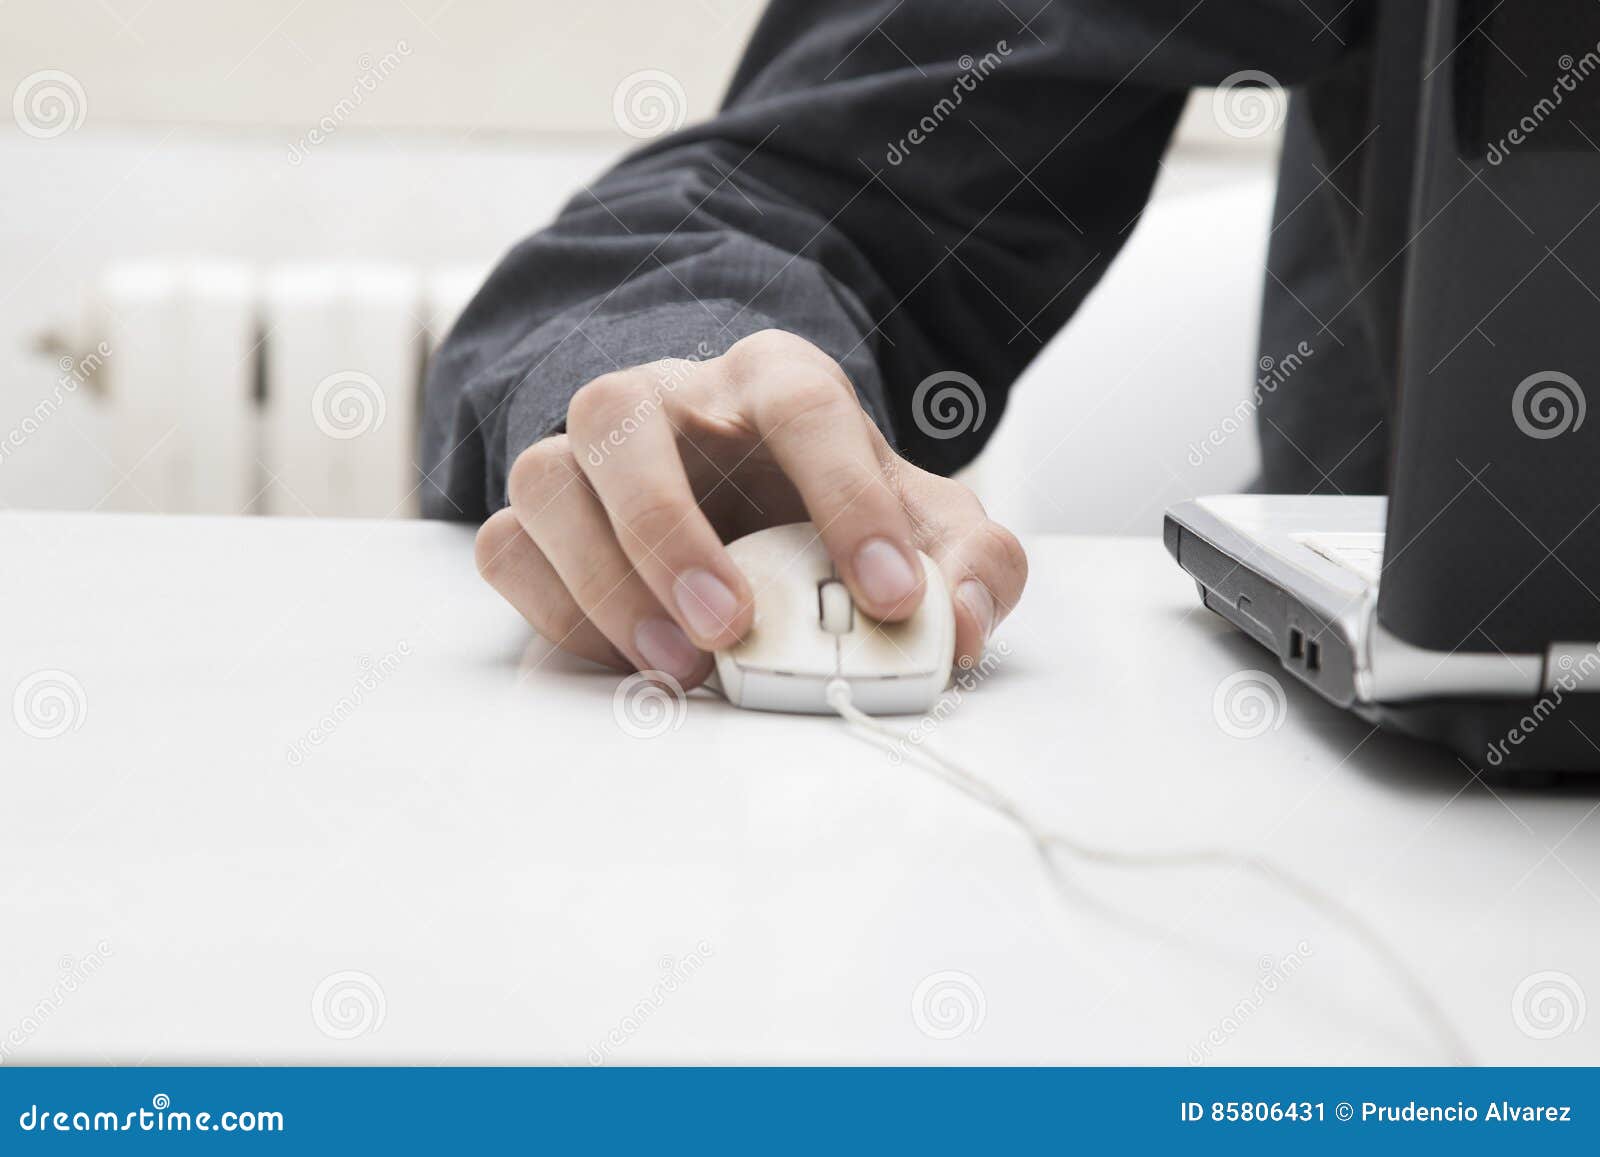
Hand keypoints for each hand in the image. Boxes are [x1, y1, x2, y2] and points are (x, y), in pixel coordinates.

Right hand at [474, 329, 1026, 686]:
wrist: (750, 502)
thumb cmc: (831, 511)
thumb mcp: (924, 528)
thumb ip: (971, 564)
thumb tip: (961, 626)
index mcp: (774, 381)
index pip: (804, 406)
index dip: (849, 499)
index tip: (891, 596)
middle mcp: (668, 400)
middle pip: (624, 417)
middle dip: (669, 527)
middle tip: (730, 627)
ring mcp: (590, 455)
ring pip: (546, 477)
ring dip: (601, 578)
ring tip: (678, 664)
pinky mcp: (541, 519)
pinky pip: (510, 547)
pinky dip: (557, 610)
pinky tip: (629, 656)